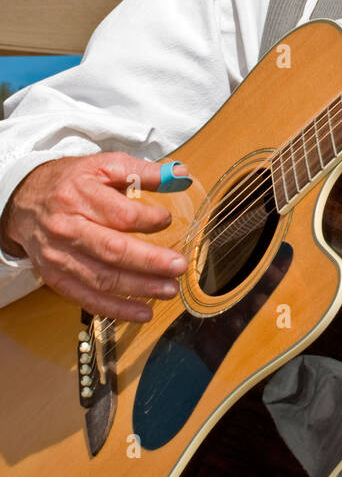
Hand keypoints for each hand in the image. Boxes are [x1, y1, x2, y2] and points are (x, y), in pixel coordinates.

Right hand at [0, 153, 188, 320]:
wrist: (25, 202)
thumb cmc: (71, 182)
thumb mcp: (103, 165)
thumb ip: (143, 171)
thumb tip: (181, 175)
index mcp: (79, 196)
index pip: (119, 214)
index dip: (148, 220)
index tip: (167, 220)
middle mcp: (67, 228)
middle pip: (112, 250)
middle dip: (150, 261)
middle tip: (179, 266)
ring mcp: (60, 257)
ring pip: (102, 278)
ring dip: (139, 288)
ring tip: (170, 289)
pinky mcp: (56, 278)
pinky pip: (88, 298)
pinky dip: (117, 309)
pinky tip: (143, 312)